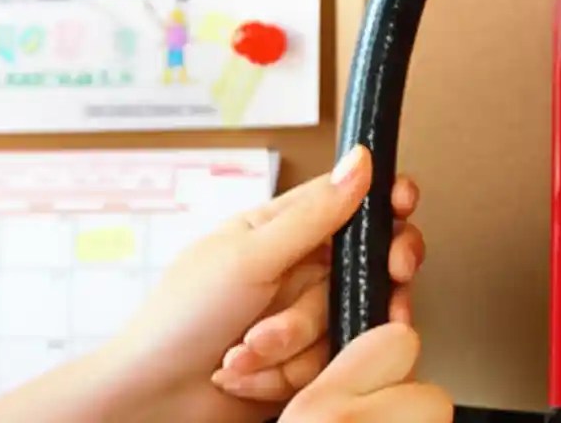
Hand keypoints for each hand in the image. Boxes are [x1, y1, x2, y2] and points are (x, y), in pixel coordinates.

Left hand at [101, 145, 424, 422]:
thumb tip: (359, 162)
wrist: (157, 397)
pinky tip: (256, 370)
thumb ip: (314, 213)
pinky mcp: (305, 362)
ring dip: (298, 342)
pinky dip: (292, 373)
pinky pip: (333, 362)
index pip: (349, 201)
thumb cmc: (180, 318)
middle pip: (364, 266)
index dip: (385, 202)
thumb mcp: (249, 255)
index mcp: (280, 229)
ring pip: (347, 320)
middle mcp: (296, 270)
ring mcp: (302, 317)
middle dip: (362, 282)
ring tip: (252, 345)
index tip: (404, 206)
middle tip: (379, 281)